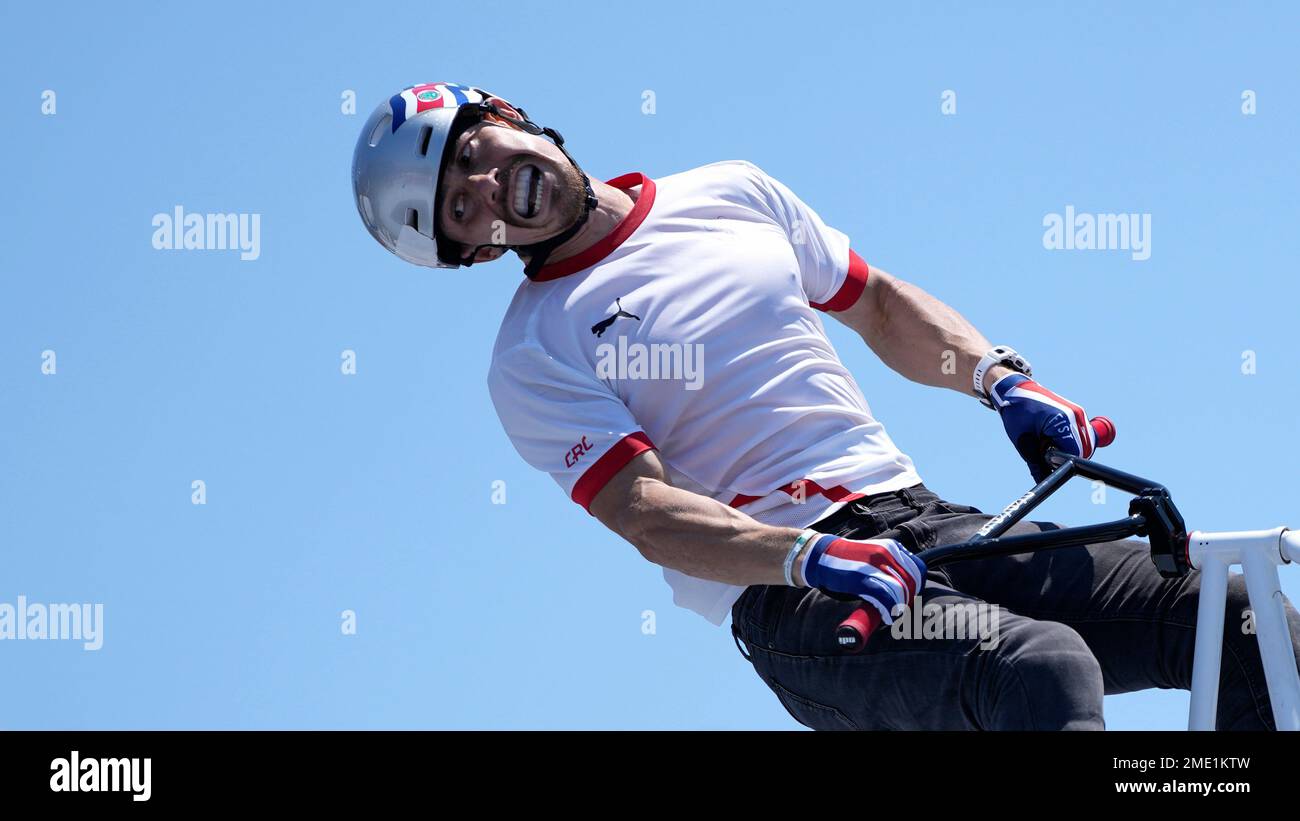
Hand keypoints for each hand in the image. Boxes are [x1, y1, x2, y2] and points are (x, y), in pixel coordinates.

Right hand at [801, 534, 926, 630]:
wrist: (820, 556)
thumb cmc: (846, 560)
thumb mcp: (872, 554)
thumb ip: (887, 564)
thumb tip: (902, 586)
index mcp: (890, 547)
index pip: (918, 569)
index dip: (917, 587)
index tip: (909, 597)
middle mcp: (885, 554)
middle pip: (911, 582)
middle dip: (908, 600)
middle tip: (899, 610)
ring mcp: (873, 565)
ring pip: (899, 590)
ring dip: (898, 607)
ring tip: (891, 615)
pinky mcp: (861, 578)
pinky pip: (884, 596)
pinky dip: (888, 610)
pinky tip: (886, 616)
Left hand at [988, 373, 1114, 481]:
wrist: (1015, 389)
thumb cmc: (1017, 411)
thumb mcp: (1023, 440)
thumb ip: (1035, 462)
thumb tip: (1043, 480)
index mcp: (1063, 420)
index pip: (1075, 453)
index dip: (1064, 464)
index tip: (1051, 467)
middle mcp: (1077, 416)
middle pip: (1085, 450)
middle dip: (1069, 459)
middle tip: (1048, 456)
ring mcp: (1079, 413)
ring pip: (1086, 444)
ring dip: (1071, 450)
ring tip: (1048, 445)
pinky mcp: (1077, 414)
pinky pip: (1081, 435)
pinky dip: (1070, 442)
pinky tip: (1052, 438)